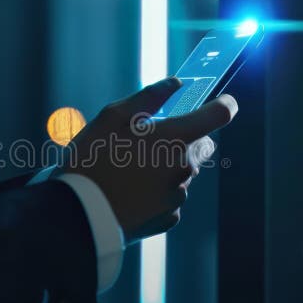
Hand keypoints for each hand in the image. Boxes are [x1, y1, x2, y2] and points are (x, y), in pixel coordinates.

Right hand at [54, 77, 237, 243]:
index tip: (223, 102)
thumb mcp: (111, 118)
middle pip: (198, 147)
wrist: (78, 216)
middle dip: (179, 141)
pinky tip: (129, 193)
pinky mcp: (168, 218)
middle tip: (144, 144)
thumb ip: (149, 97)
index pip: (217, 115)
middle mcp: (183, 168)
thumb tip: (175, 83)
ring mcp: (178, 196)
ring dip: (164, 169)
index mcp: (173, 138)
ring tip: (128, 172)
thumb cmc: (92, 162)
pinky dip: (156, 193)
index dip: (224, 105)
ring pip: (181, 174)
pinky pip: (170, 199)